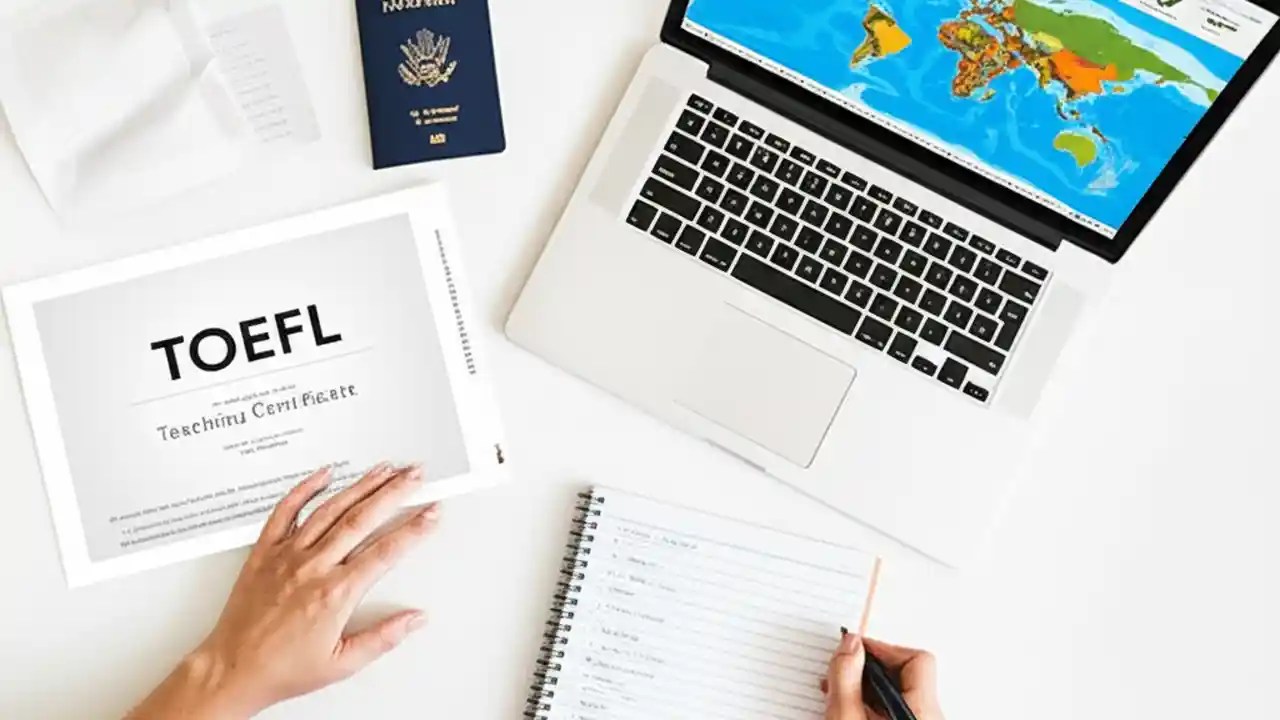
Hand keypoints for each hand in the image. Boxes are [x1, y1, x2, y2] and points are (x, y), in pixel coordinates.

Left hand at [127, 463, 438, 718]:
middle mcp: (312, 567)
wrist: (232, 669)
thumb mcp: (342, 663)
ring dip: (361, 485)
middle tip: (415, 474)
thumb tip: (415, 619)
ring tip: (383, 469)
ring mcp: (287, 556)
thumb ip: (383, 637)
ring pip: (330, 509)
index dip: (414, 529)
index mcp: (335, 594)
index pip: (386, 552)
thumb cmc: (282, 669)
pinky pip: (285, 511)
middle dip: (394, 492)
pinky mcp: (264, 552)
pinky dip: (304, 488)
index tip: (431, 513)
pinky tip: (323, 474)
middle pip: (362, 518)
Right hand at [823, 633, 944, 719]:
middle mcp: (930, 717)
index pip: (917, 658)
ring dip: (868, 689)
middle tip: (842, 675)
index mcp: (922, 709)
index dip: (882, 648)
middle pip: (907, 674)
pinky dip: (874, 706)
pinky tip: (851, 713)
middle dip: (870, 669)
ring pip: (901, 693)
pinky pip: (897, 709)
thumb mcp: (846, 717)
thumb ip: (846, 678)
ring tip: (840, 697)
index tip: (853, 650)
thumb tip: (850, 644)